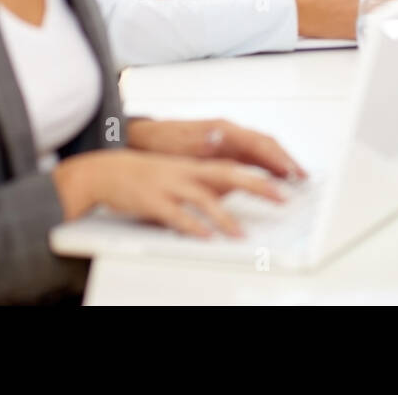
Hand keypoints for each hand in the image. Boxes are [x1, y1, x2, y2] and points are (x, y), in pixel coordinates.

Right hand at [51, 149, 284, 237]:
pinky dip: (191, 226)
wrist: (108, 171)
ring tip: (241, 233)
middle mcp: (188, 170)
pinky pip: (175, 215)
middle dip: (259, 185)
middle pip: (230, 173)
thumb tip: (238, 191)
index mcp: (198, 163)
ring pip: (203, 197)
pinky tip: (204, 237)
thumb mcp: (183, 172)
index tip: (290, 176)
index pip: (238, 161)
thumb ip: (209, 181)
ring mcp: (171, 184)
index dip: (265, 167)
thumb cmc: (148, 174)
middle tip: (283, 198)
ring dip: (224, 216)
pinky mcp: (153, 201)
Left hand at [127, 118, 306, 179]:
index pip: (260, 144)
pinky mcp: (225, 144)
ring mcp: (228, 136)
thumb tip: (228, 154)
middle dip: (286, 159)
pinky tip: (274, 173)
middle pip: (267, 144)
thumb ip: (211, 154)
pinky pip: (252, 152)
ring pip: (262, 147)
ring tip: (295, 176)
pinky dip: (267, 162)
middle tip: (302, 176)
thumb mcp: (186, 152)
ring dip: (279, 161)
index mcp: (224, 130)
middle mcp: (230, 130)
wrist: (145, 138)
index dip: (279, 159)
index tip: (291, 171)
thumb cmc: (163, 144)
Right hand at [293, 0, 397, 38]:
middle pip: (397, 7)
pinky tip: (367, 22)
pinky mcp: (357, 34)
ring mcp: (364, 21)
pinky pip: (374, 29)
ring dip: (386, 15)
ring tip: (378, 13)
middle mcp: (367, 6)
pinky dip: (374, 26)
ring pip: (388, 19)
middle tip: (391, 3)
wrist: (303, 13)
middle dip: (395, 4)